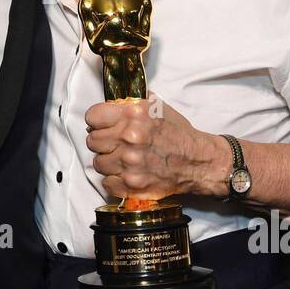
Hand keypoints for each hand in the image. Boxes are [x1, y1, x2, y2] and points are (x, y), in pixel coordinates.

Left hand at [84, 95, 222, 200]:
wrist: (197, 161)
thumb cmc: (177, 133)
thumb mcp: (156, 106)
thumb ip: (129, 103)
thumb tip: (108, 104)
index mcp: (133, 115)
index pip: (92, 116)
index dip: (96, 121)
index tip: (101, 125)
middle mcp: (130, 138)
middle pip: (92, 140)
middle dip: (102, 141)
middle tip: (115, 143)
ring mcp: (129, 163)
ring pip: (98, 163)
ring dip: (108, 161)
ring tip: (123, 158)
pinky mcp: (131, 185)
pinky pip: (106, 182)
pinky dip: (114, 180)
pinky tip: (126, 172)